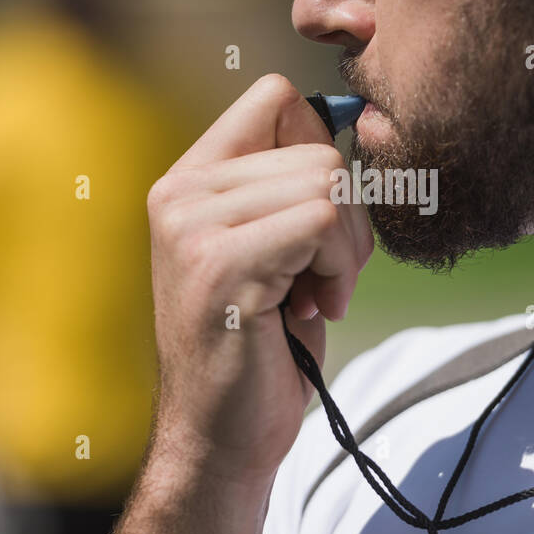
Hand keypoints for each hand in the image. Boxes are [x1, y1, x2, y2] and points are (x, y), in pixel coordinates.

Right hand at [145, 73, 373, 483]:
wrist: (222, 436)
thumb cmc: (261, 344)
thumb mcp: (276, 248)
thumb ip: (294, 185)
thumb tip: (353, 122)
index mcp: (190, 179)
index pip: (276, 97)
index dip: (323, 147)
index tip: (322, 217)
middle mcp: (180, 192)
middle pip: (317, 146)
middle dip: (350, 217)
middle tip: (325, 277)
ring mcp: (192, 227)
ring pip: (327, 181)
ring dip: (348, 248)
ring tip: (317, 295)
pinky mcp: (219, 265)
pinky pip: (321, 222)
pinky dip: (340, 269)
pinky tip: (314, 311)